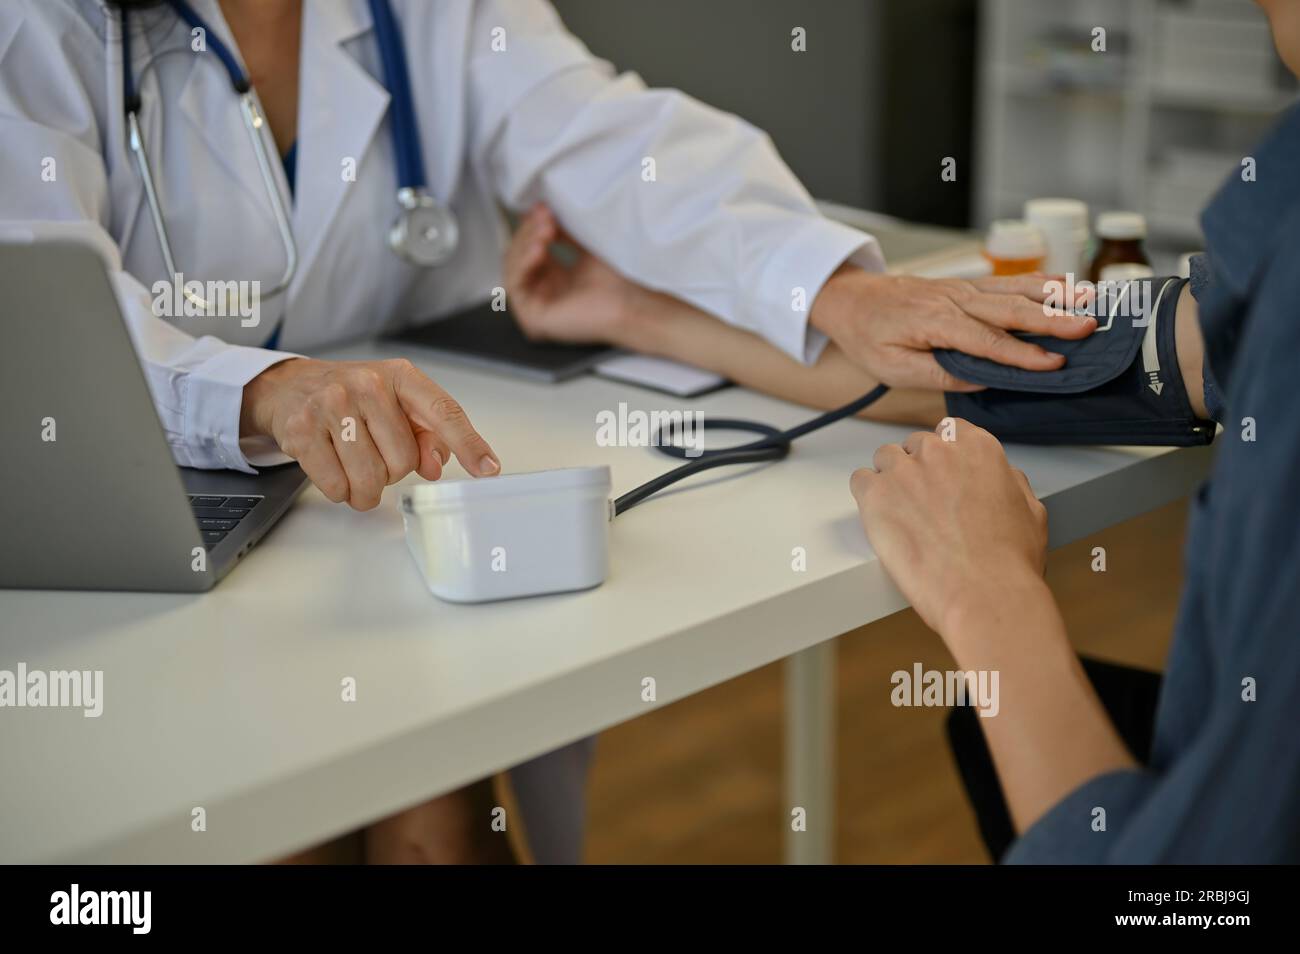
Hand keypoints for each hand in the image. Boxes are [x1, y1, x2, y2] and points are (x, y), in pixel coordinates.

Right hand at [241, 357, 499, 509]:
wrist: (290, 386)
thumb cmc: (353, 398)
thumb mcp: (397, 405)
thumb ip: (427, 435)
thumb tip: (435, 467)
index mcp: (401, 377)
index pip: (444, 413)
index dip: (469, 444)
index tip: (488, 469)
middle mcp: (367, 384)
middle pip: (403, 461)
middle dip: (392, 472)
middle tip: (375, 455)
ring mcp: (331, 405)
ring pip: (369, 479)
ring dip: (365, 489)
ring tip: (355, 467)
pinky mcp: (301, 430)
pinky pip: (336, 485)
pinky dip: (339, 490)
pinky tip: (334, 468)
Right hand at [504, 203, 656, 345]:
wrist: (633, 303)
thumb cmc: (619, 280)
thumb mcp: (585, 246)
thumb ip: (563, 232)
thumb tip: (543, 210)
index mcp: (557, 280)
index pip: (530, 249)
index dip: (533, 226)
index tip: (543, 207)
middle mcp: (545, 294)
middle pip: (518, 256)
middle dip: (529, 231)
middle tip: (545, 215)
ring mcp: (538, 308)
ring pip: (513, 268)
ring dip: (525, 244)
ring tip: (545, 230)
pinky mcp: (533, 320)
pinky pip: (515, 286)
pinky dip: (523, 263)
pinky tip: (539, 249)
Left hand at [810, 266, 1096, 390]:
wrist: (852, 299)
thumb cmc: (869, 336)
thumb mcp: (892, 367)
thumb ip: (938, 374)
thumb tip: (983, 380)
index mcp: (933, 321)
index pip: (985, 341)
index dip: (1021, 355)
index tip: (1053, 364)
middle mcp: (952, 299)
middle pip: (1009, 310)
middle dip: (1051, 320)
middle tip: (1087, 329)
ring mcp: (962, 288)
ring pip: (1014, 290)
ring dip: (1054, 297)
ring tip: (1089, 302)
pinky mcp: (968, 285)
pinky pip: (1008, 283)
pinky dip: (1040, 284)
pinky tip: (1066, 286)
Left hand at [848, 417, 1047, 634]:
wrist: (985, 594)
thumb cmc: (1009, 563)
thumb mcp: (1031, 510)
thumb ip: (1009, 482)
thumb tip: (999, 476)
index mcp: (978, 448)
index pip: (950, 431)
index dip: (944, 456)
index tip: (942, 475)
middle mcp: (939, 451)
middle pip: (916, 446)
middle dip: (918, 470)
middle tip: (923, 504)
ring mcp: (904, 470)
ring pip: (885, 459)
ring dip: (891, 481)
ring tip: (901, 514)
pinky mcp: (875, 495)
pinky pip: (860, 481)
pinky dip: (867, 497)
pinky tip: (880, 519)